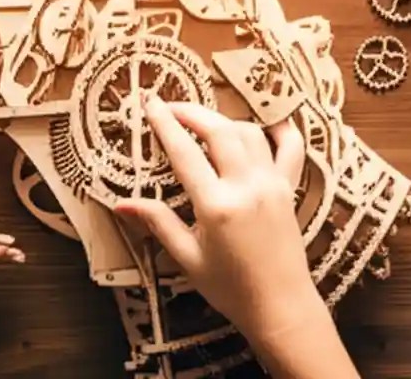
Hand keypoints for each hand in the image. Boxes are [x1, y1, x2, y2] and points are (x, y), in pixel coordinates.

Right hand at [113, 96, 314, 341]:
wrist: (280, 307)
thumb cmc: (230, 288)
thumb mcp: (187, 258)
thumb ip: (157, 223)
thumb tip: (121, 204)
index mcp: (216, 206)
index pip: (185, 152)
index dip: (165, 123)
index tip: (150, 103)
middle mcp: (246, 187)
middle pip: (218, 131)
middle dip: (192, 112)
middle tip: (171, 106)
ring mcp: (271, 185)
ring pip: (249, 133)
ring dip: (223, 120)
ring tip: (203, 121)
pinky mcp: (288, 189)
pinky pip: (290, 148)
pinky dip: (279, 129)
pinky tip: (265, 121)